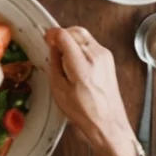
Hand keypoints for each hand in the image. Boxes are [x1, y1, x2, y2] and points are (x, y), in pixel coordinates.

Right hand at [45, 26, 137, 155]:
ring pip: (84, 35)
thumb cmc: (85, 112)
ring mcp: (105, 56)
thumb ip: (54, 64)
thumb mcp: (59, 90)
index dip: (52, 35)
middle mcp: (96, 56)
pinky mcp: (109, 60)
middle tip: (54, 49)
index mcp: (81, 64)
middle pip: (75, 31)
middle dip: (62, 36)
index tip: (47, 40)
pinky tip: (76, 62)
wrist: (108, 123)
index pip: (64, 34)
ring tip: (65, 58)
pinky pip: (91, 44)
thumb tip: (53, 49)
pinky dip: (81, 47)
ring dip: (72, 41)